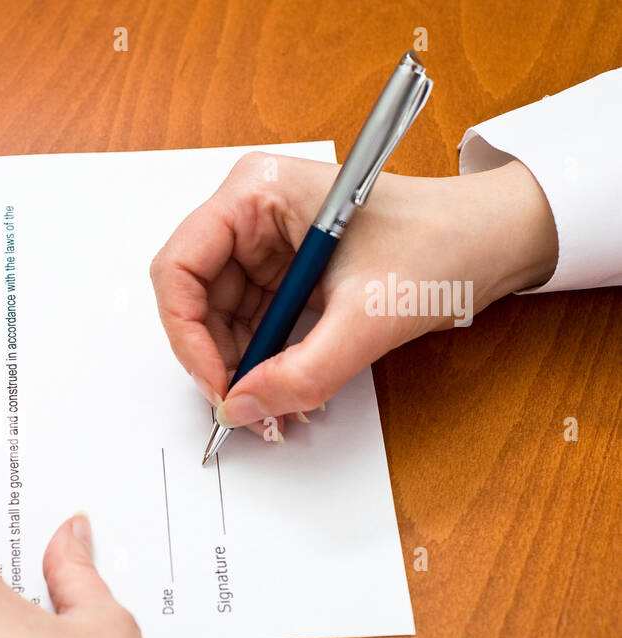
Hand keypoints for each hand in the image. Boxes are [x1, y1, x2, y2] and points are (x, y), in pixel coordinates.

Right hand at [150, 152, 557, 435]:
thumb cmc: (445, 244)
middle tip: (243, 406)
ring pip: (217, 318)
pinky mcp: (282, 270)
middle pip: (193, 297)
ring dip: (239, 366)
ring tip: (270, 404)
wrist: (496, 241)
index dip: (186, 334)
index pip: (179, 267)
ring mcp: (264, 241)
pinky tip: (283, 385)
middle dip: (215, 357)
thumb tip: (241, 408)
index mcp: (257, 192)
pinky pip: (249, 323)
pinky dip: (261, 361)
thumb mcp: (371, 316)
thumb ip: (303, 371)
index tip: (216, 383)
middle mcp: (250, 212)